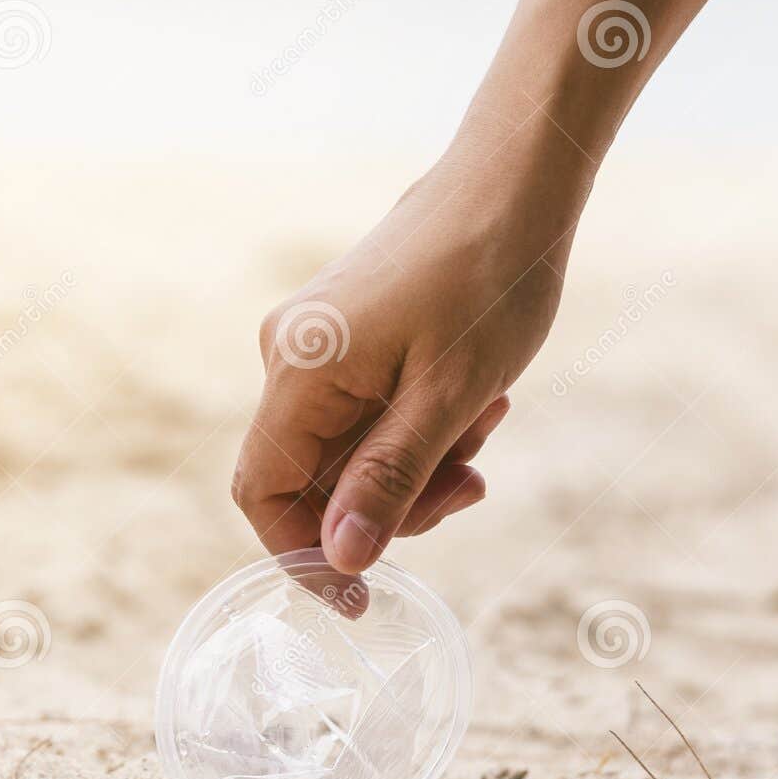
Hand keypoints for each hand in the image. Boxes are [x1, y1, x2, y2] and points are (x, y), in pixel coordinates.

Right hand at [232, 153, 574, 573]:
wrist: (512, 180)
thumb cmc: (488, 276)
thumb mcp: (448, 398)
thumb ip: (388, 482)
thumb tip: (340, 561)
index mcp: (299, 371)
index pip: (265, 493)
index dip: (306, 556)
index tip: (365, 598)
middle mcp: (287, 357)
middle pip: (312, 478)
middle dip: (391, 502)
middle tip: (472, 485)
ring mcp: (313, 345)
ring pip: (346, 451)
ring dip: (415, 464)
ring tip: (483, 427)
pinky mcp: (341, 337)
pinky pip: (364, 414)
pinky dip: (415, 427)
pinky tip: (472, 404)